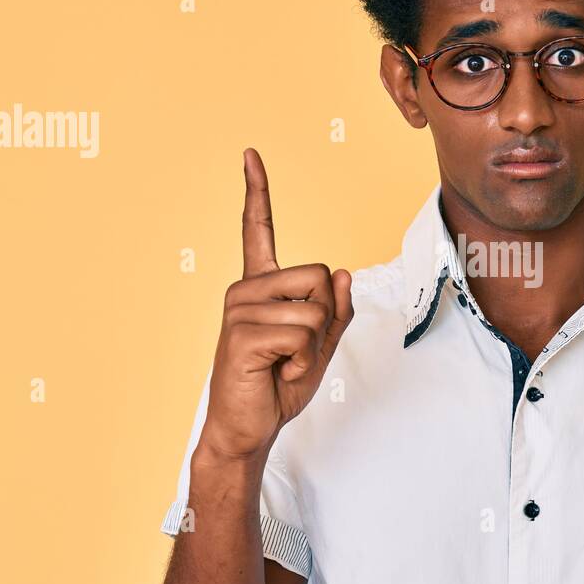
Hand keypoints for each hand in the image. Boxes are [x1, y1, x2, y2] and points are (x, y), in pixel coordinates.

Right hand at [198, 148, 353, 465]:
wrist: (249, 429)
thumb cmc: (279, 386)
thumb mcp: (320, 347)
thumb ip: (335, 312)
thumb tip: (344, 274)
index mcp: (261, 287)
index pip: (258, 230)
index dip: (257, 192)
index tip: (251, 154)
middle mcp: (246, 289)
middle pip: (321, 275)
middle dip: (326, 317)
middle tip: (296, 350)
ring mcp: (239, 308)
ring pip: (316, 307)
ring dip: (314, 344)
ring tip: (284, 363)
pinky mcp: (242, 333)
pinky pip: (303, 333)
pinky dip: (303, 359)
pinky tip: (277, 371)